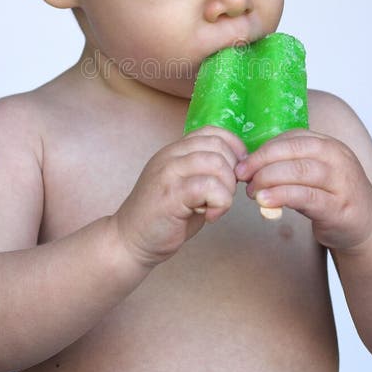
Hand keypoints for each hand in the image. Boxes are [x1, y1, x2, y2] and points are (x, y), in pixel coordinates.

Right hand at [115, 126, 246, 266]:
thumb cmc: (164, 217)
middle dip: (232, 172)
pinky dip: (219, 203)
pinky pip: (209, 187)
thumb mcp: (186, 185)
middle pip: (219, 146)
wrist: (131, 240)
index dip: (234, 149)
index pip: (213, 132)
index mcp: (175, 150)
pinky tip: (210, 215)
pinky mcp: (171, 195)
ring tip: (215, 206)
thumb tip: (240, 167)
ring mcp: (168, 173)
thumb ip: (206, 171)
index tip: (236, 173)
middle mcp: (170, 156)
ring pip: (216, 163)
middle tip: (223, 195)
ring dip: (226, 189)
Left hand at [235, 129, 371, 250]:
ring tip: (251, 191)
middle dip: (262, 161)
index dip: (263, 149)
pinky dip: (282, 196)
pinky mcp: (340, 207)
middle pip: (294, 151)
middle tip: (242, 176)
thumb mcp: (313, 175)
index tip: (242, 163)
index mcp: (329, 146)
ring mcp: (342, 182)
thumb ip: (288, 166)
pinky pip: (307, 197)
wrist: (369, 227)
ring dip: (269, 179)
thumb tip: (249, 167)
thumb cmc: (333, 198)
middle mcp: (338, 159)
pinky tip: (265, 201)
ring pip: (300, 171)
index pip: (292, 138)